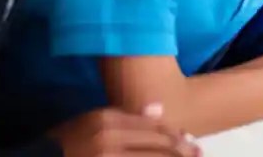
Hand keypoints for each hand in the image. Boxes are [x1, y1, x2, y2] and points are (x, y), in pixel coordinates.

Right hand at [50, 104, 198, 156]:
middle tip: (198, 154)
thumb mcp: (91, 123)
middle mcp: (109, 137)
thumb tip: (160, 109)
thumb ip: (126, 117)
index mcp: (106, 119)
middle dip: (183, 150)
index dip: (176, 134)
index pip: (154, 126)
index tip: (189, 141)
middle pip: (159, 144)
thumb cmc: (64, 143)